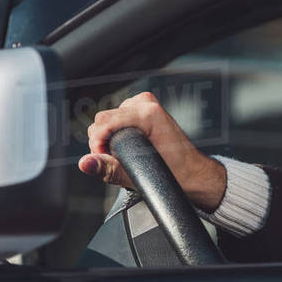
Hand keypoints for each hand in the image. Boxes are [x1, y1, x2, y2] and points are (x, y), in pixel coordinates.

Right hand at [79, 91, 227, 210]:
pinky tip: (128, 147)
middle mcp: (146, 104)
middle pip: (103, 119)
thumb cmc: (177, 173)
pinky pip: (116, 119)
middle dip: (103, 142)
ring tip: (125, 155)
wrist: (195, 173)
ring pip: (108, 119)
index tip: (104, 159)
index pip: (104, 121)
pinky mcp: (142, 110)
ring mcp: (144, 105)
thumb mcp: (140, 176)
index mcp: (149, 113)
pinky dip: (116, 134)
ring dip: (109, 139)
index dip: (98, 143)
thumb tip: (86, 163)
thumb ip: (110, 169)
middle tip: (117, 161)